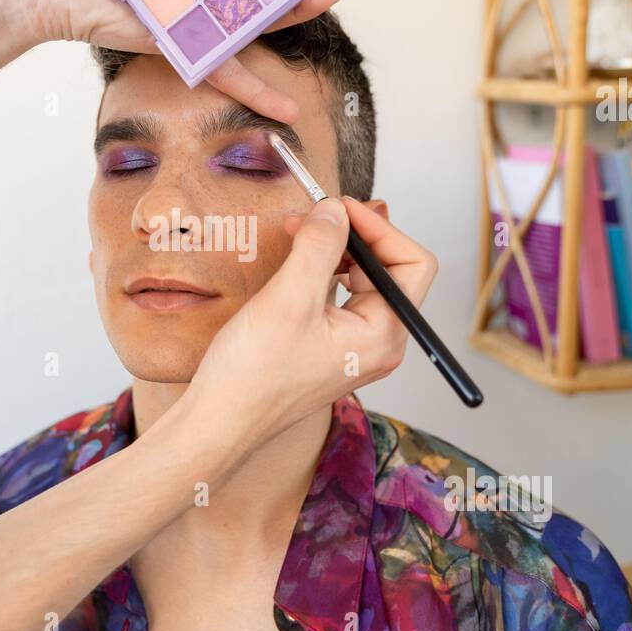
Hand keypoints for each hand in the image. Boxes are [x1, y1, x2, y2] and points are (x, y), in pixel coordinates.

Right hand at [188, 196, 439, 439]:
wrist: (219, 422)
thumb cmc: (253, 375)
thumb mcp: (289, 299)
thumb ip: (320, 248)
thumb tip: (336, 211)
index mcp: (383, 335)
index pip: (412, 264)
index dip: (380, 229)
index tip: (339, 209)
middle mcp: (378, 343)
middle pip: (389, 270)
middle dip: (353, 236)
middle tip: (310, 216)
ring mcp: (354, 348)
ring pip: (362, 282)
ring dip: (334, 251)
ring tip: (297, 234)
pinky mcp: (329, 348)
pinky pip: (340, 299)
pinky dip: (321, 273)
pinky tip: (293, 263)